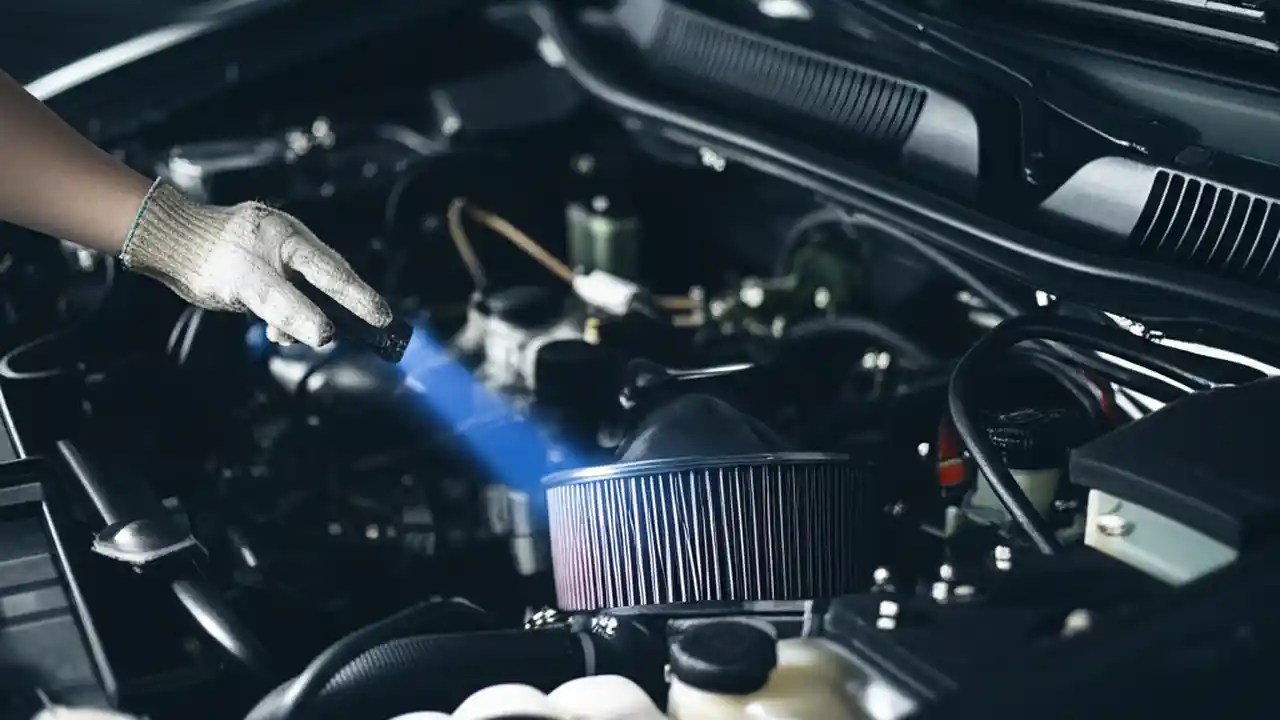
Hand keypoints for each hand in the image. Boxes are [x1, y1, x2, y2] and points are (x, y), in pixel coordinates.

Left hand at [120, 182, 390, 347]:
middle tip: (367, 327)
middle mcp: (288, 243)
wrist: (168, 241)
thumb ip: (290, 309)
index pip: (336, 273)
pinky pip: (284, 293)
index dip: (362, 298)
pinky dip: (283, 314)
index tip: (384, 318)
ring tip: (285, 334)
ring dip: (302, 316)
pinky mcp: (257, 266)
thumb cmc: (209, 259)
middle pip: (326, 280)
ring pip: (304, 290)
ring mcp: (273, 254)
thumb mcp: (251, 287)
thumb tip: (326, 335)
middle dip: (340, 307)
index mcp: (292, 239)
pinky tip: (273, 328)